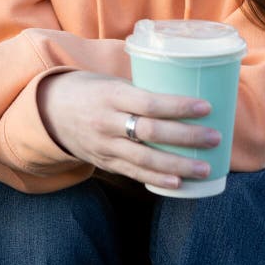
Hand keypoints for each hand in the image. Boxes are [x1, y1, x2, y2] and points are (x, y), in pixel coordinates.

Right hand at [38, 71, 220, 190]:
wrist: (50, 110)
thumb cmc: (89, 89)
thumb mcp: (109, 81)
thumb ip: (139, 90)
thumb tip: (181, 90)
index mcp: (109, 94)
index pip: (148, 102)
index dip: (178, 106)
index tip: (206, 107)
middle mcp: (106, 121)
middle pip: (150, 133)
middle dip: (186, 137)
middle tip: (215, 137)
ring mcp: (104, 144)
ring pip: (144, 159)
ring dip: (178, 165)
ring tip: (205, 166)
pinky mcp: (104, 161)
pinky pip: (133, 172)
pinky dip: (157, 179)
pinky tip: (178, 183)